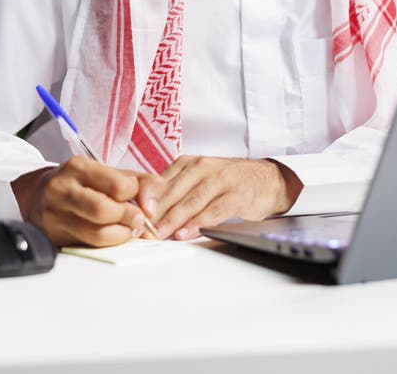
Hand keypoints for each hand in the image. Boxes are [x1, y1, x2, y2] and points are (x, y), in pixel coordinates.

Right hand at [11, 157, 147, 246]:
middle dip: (128, 218)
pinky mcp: (53, 235)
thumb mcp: (108, 172)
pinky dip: (107, 244)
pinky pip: (87, 245)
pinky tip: (113, 235)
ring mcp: (55, 213)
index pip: (118, 185)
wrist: (39, 194)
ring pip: (96, 233)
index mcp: (79, 166)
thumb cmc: (83, 183)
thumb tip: (153, 206)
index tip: (138, 198)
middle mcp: (63, 188)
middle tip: (138, 220)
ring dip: (121, 234)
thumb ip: (140, 181)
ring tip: (128, 229)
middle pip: (104, 210)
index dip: (136, 194)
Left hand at [137, 156, 302, 240]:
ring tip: (157, 234)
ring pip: (190, 201)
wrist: (266, 178)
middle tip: (138, 229)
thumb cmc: (227, 181)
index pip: (161, 182)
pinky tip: (185, 233)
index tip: (130, 216)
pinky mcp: (235, 194)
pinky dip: (197, 223)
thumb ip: (175, 190)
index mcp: (188, 163)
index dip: (144, 200)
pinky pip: (213, 210)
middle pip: (172, 192)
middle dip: (153, 212)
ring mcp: (220, 180)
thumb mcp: (199, 177)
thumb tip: (146, 210)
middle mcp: (202, 167)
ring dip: (172, 219)